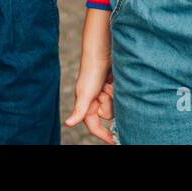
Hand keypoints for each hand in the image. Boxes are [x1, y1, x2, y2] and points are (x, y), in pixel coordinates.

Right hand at [66, 9, 117, 143]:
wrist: (103, 48)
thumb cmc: (91, 69)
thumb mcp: (85, 92)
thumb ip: (79, 110)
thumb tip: (68, 124)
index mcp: (88, 103)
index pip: (95, 126)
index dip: (104, 135)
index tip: (116, 141)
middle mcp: (98, 99)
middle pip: (109, 114)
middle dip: (110, 104)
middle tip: (107, 90)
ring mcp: (107, 91)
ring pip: (117, 105)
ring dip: (116, 95)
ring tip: (112, 82)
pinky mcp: (117, 84)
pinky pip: (123, 96)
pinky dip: (121, 90)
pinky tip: (116, 80)